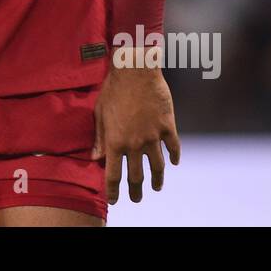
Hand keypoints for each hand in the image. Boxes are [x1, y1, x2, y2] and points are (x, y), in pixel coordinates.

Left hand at [92, 64, 180, 203]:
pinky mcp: (167, 126)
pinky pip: (173, 147)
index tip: (114, 200)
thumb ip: (99, 138)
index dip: (113, 191)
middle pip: (136, 176)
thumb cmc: (113, 88)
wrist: (135, 69)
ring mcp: (153, 136)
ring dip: (157, 180)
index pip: (113, 175)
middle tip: (137, 199)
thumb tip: (95, 158)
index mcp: (115, 141)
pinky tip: (174, 163)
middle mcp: (134, 143)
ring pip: (158, 167)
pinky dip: (175, 157)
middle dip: (136, 191)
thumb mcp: (99, 113)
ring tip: (156, 187)